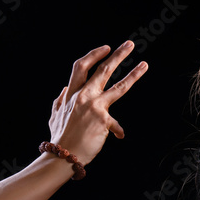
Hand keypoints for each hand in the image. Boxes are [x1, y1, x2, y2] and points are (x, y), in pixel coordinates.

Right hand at [48, 42, 147, 164]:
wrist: (62, 155)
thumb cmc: (60, 137)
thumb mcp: (55, 114)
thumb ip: (61, 100)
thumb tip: (65, 89)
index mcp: (72, 93)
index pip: (82, 66)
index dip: (94, 55)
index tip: (105, 48)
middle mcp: (83, 96)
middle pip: (103, 70)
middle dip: (117, 55)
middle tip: (129, 44)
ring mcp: (94, 107)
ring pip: (118, 86)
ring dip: (133, 74)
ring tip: (144, 64)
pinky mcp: (103, 120)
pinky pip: (116, 125)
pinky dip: (117, 130)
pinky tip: (119, 135)